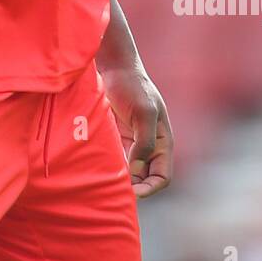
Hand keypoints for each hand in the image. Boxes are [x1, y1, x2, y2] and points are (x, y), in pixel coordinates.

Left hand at [100, 62, 173, 198]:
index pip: (163, 177)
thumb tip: (137, 168)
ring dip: (120, 179)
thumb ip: (144, 141)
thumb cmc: (133, 86)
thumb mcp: (144, 112)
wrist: (114, 68)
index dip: (151, 188)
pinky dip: (110, 168)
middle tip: (116, 189)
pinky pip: (115, 161)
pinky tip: (98, 169)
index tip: (134, 192)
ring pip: (129, 172)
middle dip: (134, 187)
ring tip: (106, 181)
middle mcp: (149, 146)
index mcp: (162, 142)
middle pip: (145, 179)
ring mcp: (132, 143)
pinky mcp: (116, 138)